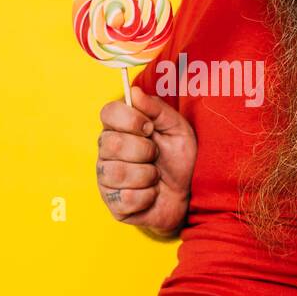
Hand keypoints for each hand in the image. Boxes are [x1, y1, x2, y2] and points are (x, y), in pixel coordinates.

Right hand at [96, 84, 196, 235]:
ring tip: (155, 175)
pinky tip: (152, 194)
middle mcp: (107, 151)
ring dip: (147, 175)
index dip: (130, 119)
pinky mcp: (114, 204)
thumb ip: (157, 109)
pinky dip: (147, 196)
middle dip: (144, 150)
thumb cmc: (179, 159)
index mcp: (119, 128)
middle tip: (156, 155)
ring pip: (117, 172)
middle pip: (112, 143)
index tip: (150, 127)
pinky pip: (125, 198)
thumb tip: (134, 91)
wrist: (189, 194)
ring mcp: (107, 179)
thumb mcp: (177, 128)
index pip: (107, 112)